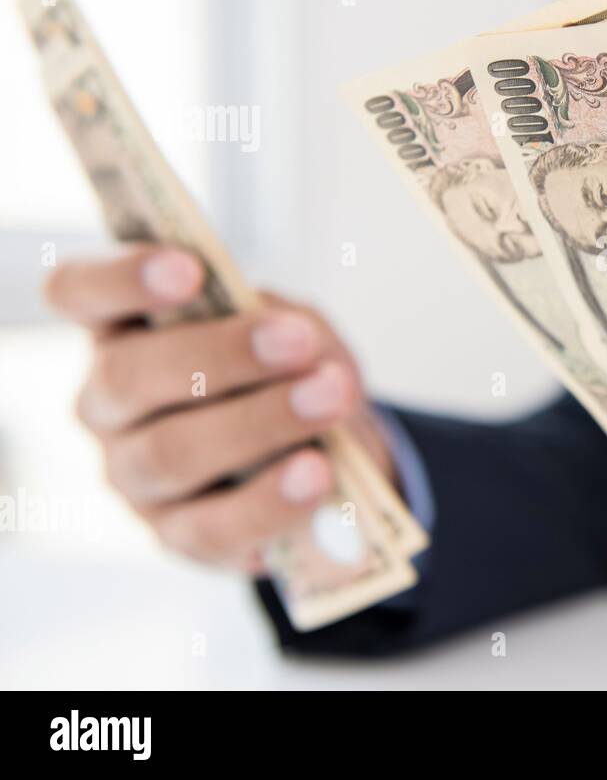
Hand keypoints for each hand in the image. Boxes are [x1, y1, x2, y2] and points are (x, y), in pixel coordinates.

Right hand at [45, 245, 393, 573]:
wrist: (327, 454)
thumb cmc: (292, 373)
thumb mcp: (296, 329)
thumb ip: (288, 326)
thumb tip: (303, 350)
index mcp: (124, 330)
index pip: (78, 294)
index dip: (121, 278)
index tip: (189, 268)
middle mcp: (109, 403)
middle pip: (128, 377)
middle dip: (221, 355)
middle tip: (299, 341)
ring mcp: (133, 475)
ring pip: (170, 453)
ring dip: (259, 423)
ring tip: (330, 400)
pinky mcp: (175, 535)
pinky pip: (213, 528)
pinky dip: (270, 500)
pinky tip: (318, 476)